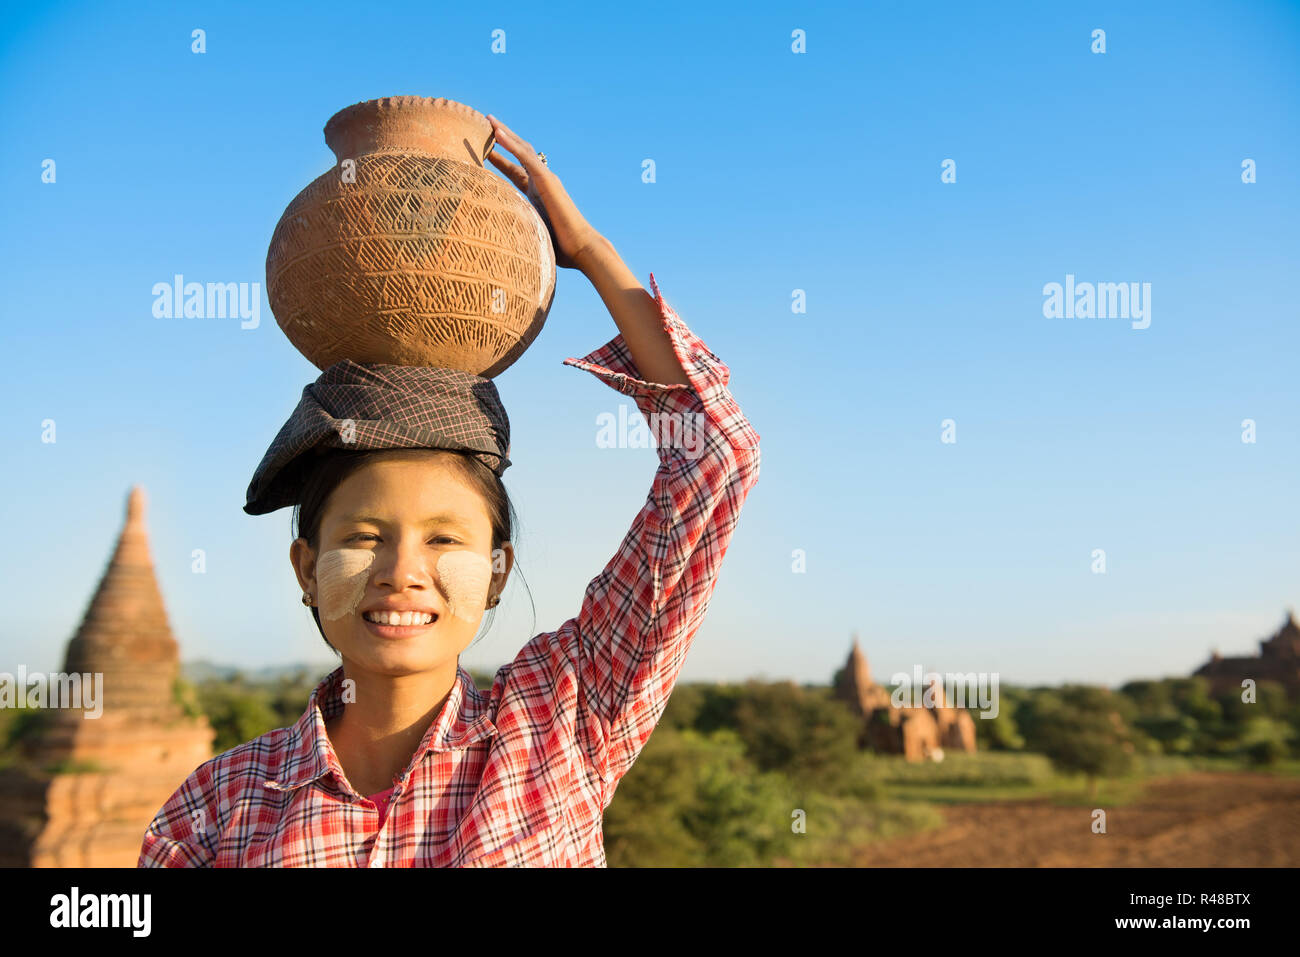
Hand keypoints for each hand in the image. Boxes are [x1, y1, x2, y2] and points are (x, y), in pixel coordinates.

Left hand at [485, 114, 601, 270]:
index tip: (482, 150)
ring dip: (505, 133)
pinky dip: (511, 144)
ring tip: (487, 120)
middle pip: (519, 152)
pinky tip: (497, 132)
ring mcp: (546, 179)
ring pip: (522, 149)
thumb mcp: (531, 232)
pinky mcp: (547, 181)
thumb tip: (500, 242)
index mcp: (537, 192)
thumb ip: (518, 228)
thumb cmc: (559, 248)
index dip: (499, 158)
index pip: (514, 170)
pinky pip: (526, 157)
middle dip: (502, 138)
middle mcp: (542, 181)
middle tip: (483, 125)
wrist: (580, 248)